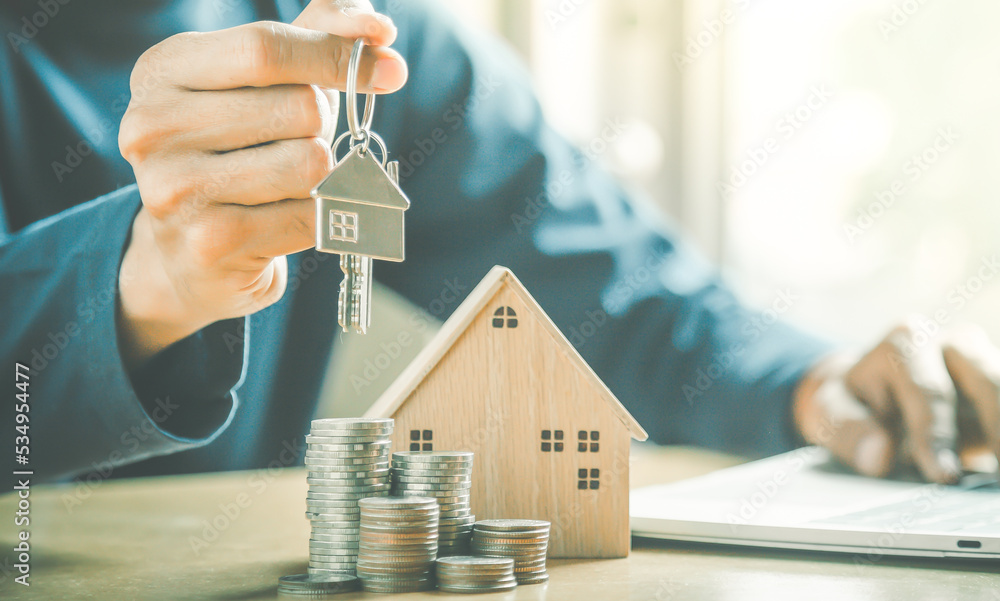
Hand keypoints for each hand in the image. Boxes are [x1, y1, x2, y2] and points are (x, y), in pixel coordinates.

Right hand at [116, 1, 407, 368]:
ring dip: (320, 177)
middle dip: (324, 126)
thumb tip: (377, 28)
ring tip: (285, 185)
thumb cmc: (239, 154)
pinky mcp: (208, 243)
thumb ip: (317, 39)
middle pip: (300, 107)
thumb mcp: (266, 86)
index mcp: (164, 71)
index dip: (335, 55)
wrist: (190, 256)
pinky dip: (317, 217)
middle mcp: (154, 126)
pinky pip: (309, 216)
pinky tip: (283, 219)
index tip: (389, 68)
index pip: (266, 48)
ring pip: (311, 163)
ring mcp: (175, 187)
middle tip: (297, 144)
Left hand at [793, 321, 999, 482]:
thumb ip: (849, 430)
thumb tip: (878, 455)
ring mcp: (985, 361)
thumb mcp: (832, 413)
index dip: (937, 436)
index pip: (930, 393)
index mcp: (906, 342)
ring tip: (997, 476)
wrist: (874, 393)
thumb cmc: (853, 402)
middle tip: (994, 476)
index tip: (943, 475)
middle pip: (988, 384)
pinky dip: (999, 438)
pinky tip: (996, 464)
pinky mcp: (998, 385)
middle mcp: (953, 343)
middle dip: (995, 428)